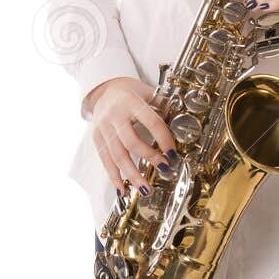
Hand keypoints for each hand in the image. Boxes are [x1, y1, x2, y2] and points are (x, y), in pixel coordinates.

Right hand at [86, 76, 177, 192]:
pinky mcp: (96, 138)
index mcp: (130, 102)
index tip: (173, 153)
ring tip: (145, 189)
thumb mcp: (147, 91)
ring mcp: (103, 128)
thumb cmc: (129, 92)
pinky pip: (105, 160)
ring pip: (117, 155)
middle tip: (164, 169)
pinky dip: (114, 177)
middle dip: (149, 157)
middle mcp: (114, 115)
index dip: (163, 139)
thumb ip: (162, 105)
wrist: (103, 88)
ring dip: (132, 175)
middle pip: (132, 141)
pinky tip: (122, 190)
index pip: (151, 122)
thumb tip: (182, 121)